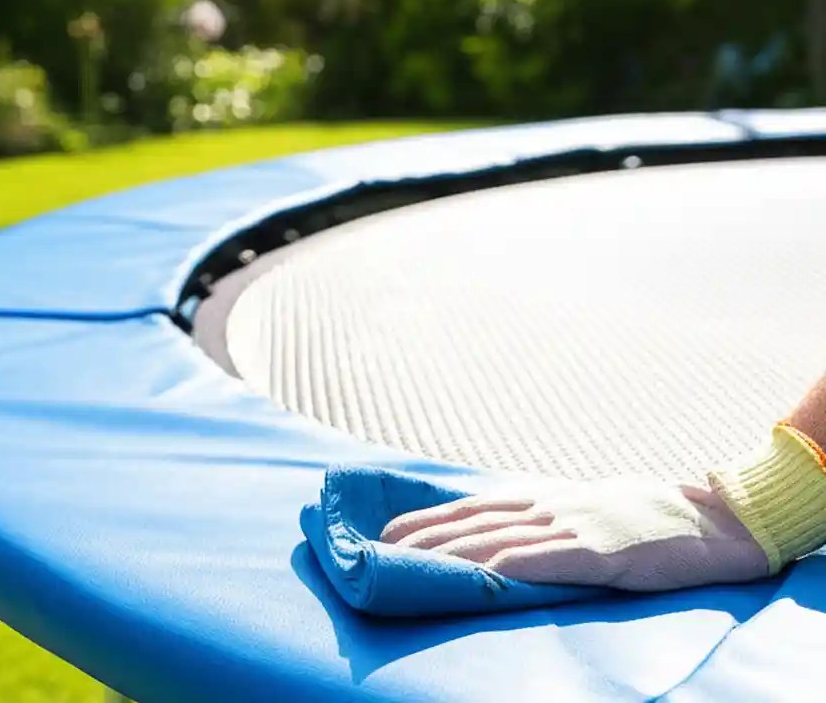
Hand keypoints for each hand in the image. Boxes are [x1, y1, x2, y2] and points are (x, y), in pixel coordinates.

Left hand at [380, 477, 768, 591]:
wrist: (699, 518)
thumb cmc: (629, 519)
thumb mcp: (572, 511)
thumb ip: (531, 521)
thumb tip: (485, 539)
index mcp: (536, 498)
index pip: (465, 507)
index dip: (423, 520)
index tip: (382, 534)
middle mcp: (543, 508)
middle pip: (469, 523)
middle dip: (420, 540)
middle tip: (376, 555)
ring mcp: (569, 528)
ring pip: (496, 540)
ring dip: (449, 555)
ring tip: (410, 568)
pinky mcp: (597, 552)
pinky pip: (547, 560)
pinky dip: (510, 567)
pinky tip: (483, 577)